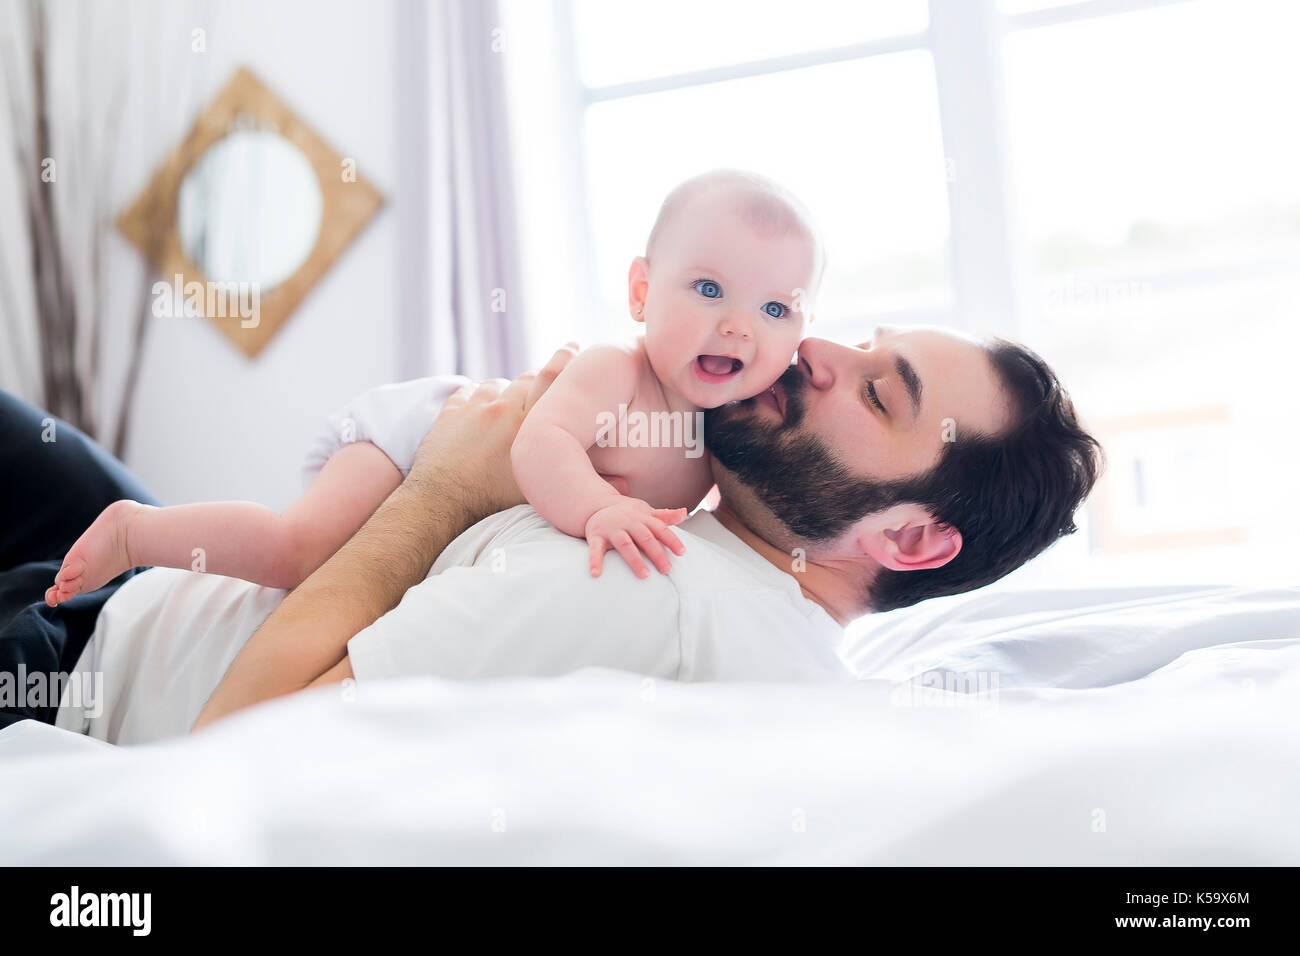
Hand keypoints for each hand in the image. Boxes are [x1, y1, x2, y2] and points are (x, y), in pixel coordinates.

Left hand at [408, 344, 577, 520]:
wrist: (442, 502)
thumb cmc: (492, 501)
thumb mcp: (536, 484)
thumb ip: (558, 464)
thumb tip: (596, 468)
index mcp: (528, 426)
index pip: (551, 380)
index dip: (564, 359)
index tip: (572, 346)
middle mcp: (503, 410)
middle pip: (525, 379)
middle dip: (536, 376)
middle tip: (544, 380)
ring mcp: (474, 409)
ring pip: (495, 384)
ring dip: (504, 389)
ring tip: (507, 401)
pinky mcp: (449, 414)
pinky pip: (466, 392)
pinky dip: (475, 394)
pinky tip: (478, 403)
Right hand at [585, 497, 687, 578]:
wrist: (597, 504)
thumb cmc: (627, 514)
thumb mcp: (646, 512)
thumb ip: (665, 516)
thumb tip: (684, 513)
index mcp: (642, 518)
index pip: (660, 529)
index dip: (671, 540)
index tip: (682, 552)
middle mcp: (628, 523)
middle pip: (644, 538)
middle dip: (656, 553)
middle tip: (667, 570)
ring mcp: (612, 530)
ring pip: (625, 545)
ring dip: (634, 560)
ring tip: (644, 575)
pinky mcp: (596, 537)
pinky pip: (595, 550)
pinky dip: (595, 561)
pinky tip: (596, 574)